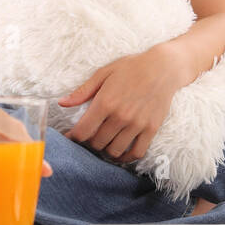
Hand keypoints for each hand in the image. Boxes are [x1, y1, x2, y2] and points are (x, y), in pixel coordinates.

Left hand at [58, 48, 185, 164]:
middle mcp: (120, 116)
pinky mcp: (151, 129)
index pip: (82, 132)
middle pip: (97, 143)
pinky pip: (136, 153)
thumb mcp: (104, 73)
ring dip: (107, 150)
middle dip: (90, 142)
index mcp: (105, 102)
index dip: (73, 137)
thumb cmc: (131, 67)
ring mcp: (137, 124)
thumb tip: (62, 103)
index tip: (72, 137)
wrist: (163, 67)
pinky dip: (127, 157)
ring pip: (114, 151)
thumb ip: (82, 91)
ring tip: (105, 142)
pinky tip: (121, 151)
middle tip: (91, 136)